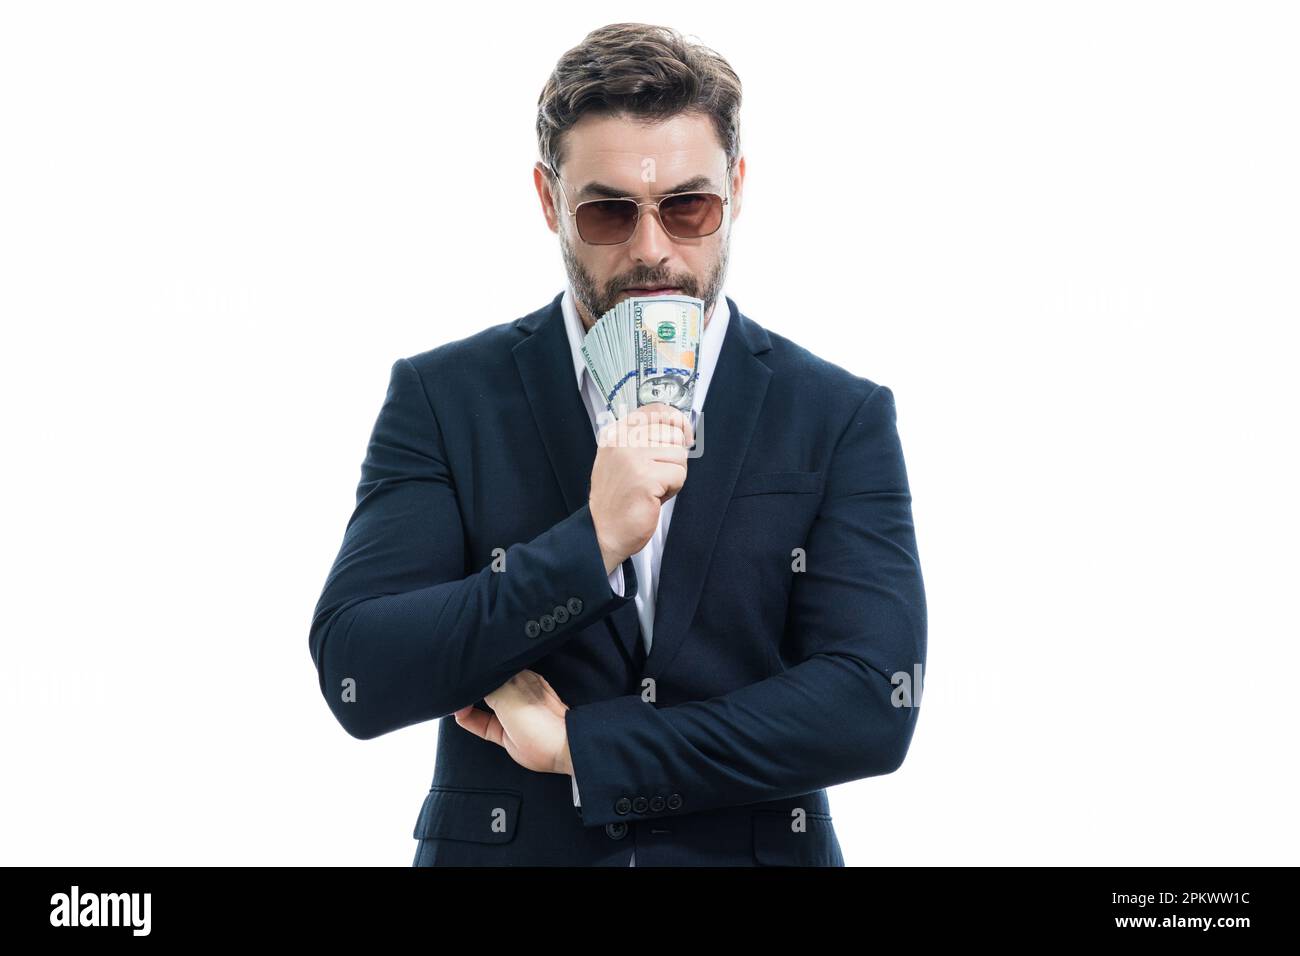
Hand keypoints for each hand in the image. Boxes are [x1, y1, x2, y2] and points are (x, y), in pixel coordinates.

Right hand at [453, 670, 572, 775]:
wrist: (559, 748)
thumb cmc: (537, 717)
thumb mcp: (507, 692)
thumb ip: (487, 684)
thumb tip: (471, 679)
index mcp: (519, 676)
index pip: (492, 670)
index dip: (475, 671)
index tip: (458, 672)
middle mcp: (514, 691)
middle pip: (485, 685)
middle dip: (469, 685)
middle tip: (452, 685)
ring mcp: (509, 712)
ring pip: (480, 703)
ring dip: (465, 701)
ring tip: (451, 698)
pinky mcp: (503, 733)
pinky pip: (481, 723)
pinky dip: (467, 718)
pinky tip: (457, 714)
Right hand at [589, 402, 693, 571]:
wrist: (604, 531)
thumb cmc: (618, 499)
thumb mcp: (624, 459)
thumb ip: (645, 439)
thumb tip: (681, 429)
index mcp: (616, 433)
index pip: (656, 410)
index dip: (676, 420)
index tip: (683, 435)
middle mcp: (622, 441)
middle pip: (672, 433)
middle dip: (673, 458)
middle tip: (655, 475)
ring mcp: (632, 458)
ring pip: (679, 455)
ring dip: (673, 475)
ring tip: (652, 487)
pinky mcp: (644, 477)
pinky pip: (679, 475)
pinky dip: (672, 489)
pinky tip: (653, 496)